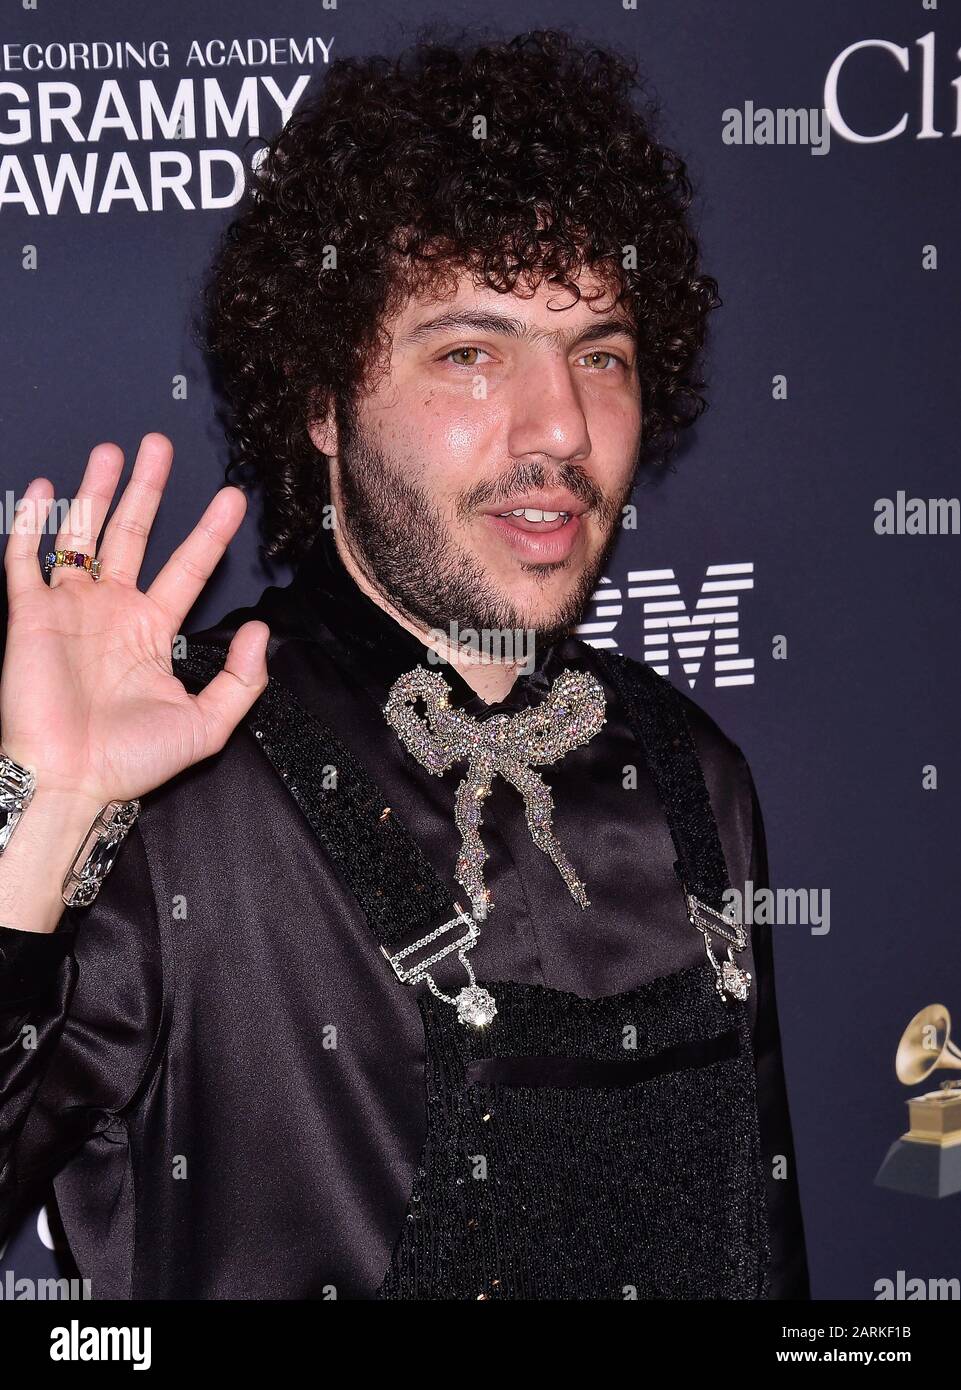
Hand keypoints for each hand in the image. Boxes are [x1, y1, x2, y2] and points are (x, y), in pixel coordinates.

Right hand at [0, 432, 269, 809]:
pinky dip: (31, 523)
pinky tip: (41, 488)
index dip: (210, 532)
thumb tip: (262, 631)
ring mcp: (70, 609)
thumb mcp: (207, 725)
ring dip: (95, 491)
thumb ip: (243, 681)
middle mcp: (112, 613)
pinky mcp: (29, 616)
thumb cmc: (130, 763)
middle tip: (159, 446)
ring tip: (112, 451)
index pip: (188, 568)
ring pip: (83, 535)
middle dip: (147, 489)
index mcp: (152, 633)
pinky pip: (26, 559)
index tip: (231, 498)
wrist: (70, 783)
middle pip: (134, 535)